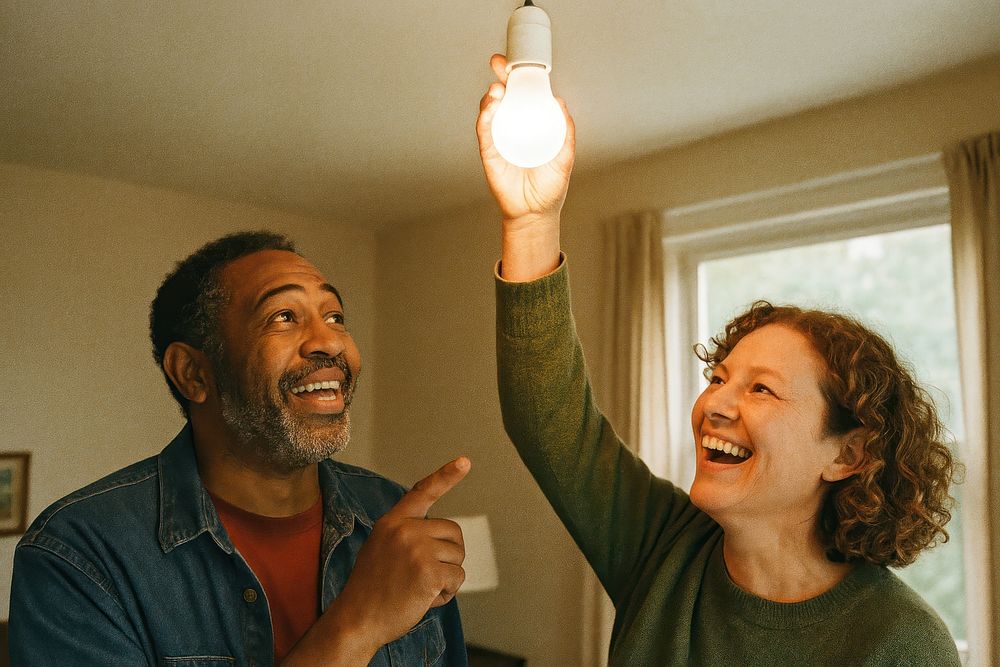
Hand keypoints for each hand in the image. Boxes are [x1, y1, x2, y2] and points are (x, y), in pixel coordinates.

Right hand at [301, 457, 469, 662]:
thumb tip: (440, 537)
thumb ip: (406, 535)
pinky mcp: (430, 572)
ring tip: (418, 588)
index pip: (423, 492)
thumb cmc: (370, 589)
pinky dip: (447, 593)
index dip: (446, 476)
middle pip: (453, 533)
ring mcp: (418, 549)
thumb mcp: (380, 548)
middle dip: (447, 556)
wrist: (357, 620)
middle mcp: (406, 530)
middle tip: (422, 575)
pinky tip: (424, 599)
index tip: (465, 461)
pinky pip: (457, 578)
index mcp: (392, 521)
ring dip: (446, 577)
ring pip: (457, 557)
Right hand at [477, 54, 575, 280]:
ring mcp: (499, 140)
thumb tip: (559, 102)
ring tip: (498, 89)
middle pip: (503, 98)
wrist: (536, 213)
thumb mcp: (565, 155)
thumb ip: (566, 131)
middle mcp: (513, 129)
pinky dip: (485, 116)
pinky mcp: (489, 153)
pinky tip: (491, 106)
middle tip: (499, 63)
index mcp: (531, 126)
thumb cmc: (550, 187)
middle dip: (500, 78)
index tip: (516, 62)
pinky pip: (485, 131)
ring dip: (491, 96)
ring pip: (490, 111)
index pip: (523, 97)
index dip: (518, 78)